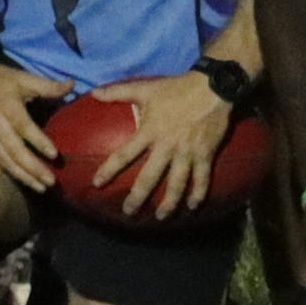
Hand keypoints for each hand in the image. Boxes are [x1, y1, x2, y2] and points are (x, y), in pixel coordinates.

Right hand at [0, 58, 67, 192]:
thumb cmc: (0, 78)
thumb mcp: (24, 77)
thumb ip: (48, 85)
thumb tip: (73, 86)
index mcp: (7, 106)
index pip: (23, 126)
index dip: (38, 141)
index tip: (54, 154)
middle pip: (14, 150)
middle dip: (33, 168)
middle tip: (51, 181)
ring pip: (5, 160)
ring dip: (24, 176)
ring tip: (41, 187)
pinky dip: (12, 173)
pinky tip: (26, 181)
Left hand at [95, 69, 238, 220]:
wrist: (212, 87)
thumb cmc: (176, 89)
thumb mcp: (146, 88)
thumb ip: (118, 92)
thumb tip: (93, 93)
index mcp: (149, 132)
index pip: (124, 154)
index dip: (109, 169)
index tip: (97, 183)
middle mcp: (167, 146)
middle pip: (149, 178)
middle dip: (138, 197)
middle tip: (128, 212)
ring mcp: (187, 152)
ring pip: (177, 184)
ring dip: (168, 203)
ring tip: (160, 216)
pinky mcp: (205, 154)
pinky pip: (202, 178)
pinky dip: (199, 193)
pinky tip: (192, 207)